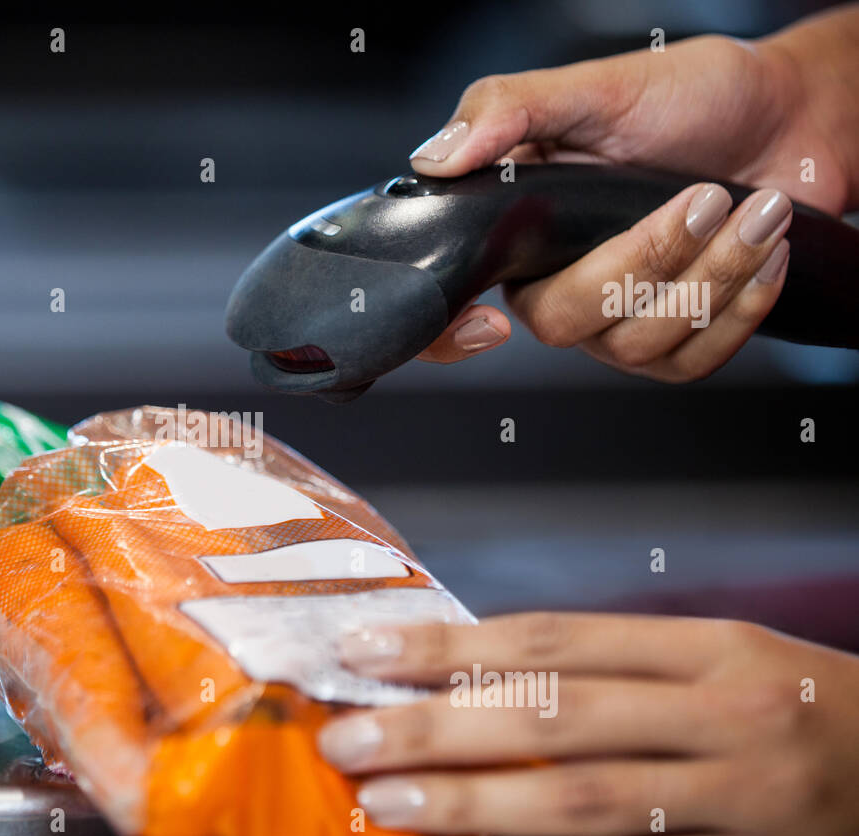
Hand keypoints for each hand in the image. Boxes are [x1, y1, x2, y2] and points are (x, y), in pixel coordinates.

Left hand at [318, 612, 858, 835]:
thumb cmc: (801, 706)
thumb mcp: (725, 658)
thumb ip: (614, 663)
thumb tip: (477, 668)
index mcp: (713, 651)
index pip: (555, 640)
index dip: (451, 646)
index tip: (367, 649)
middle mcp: (727, 721)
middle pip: (556, 718)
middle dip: (440, 729)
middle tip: (353, 739)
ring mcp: (741, 806)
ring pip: (587, 803)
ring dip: (476, 805)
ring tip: (392, 805)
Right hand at [409, 9, 858, 377]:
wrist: (787, 115)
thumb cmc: (691, 97)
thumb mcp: (594, 88)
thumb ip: (506, 109)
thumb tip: (434, 159)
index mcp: (515, 230)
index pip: (452, 305)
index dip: (450, 336)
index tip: (488, 325)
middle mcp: (555, 284)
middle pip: (563, 323)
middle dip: (649, 260)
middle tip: (707, 197)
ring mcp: (614, 323)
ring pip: (638, 344)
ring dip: (714, 274)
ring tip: (755, 209)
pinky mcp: (676, 343)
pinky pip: (692, 362)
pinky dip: (741, 307)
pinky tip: (764, 251)